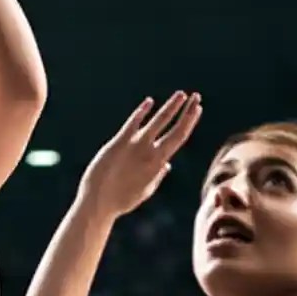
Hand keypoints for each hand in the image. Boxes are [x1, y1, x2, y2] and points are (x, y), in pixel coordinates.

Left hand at [77, 92, 202, 219]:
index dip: (190, 122)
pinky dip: (142, 111)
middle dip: (187, 111)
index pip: (180, 138)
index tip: (198, 109)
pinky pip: (132, 122)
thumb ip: (157, 176)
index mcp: (158, 164)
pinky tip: (149, 101)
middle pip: (175, 128)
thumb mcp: (145, 191)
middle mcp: (150, 152)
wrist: (98, 201)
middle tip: (196, 96)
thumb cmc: (122, 200)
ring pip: (158, 120)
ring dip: (171, 106)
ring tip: (180, 94)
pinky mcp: (119, 142)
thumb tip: (167, 165)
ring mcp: (135, 145)